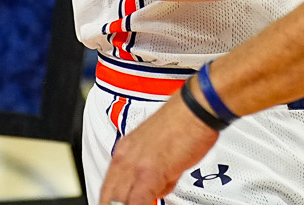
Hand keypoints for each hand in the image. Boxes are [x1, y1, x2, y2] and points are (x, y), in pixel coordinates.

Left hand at [97, 90, 221, 204]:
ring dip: (132, 204)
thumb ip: (149, 172)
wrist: (195, 108)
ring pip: (119, 201)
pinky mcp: (149, 174)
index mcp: (123, 153)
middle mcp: (124, 159)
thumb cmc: (183, 124)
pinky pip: (137, 202)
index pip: (108, 189)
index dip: (113, 202)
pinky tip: (152, 203)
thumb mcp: (157, 150)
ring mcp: (135, 167)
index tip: (121, 204)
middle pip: (109, 197)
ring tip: (148, 201)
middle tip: (135, 204)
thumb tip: (152, 191)